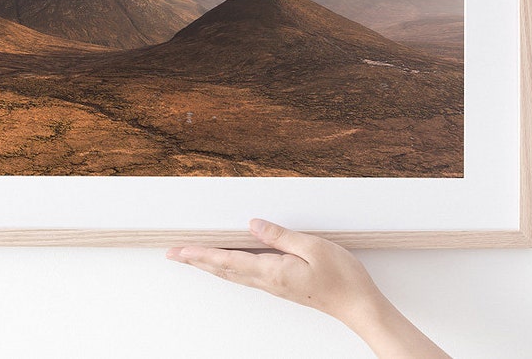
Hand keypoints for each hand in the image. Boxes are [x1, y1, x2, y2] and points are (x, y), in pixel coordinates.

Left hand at [167, 219, 450, 357]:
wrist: (359, 306)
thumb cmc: (342, 277)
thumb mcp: (313, 246)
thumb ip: (280, 236)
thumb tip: (253, 224)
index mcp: (271, 270)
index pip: (226, 260)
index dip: (200, 254)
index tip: (178, 250)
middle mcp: (267, 280)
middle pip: (222, 269)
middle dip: (195, 260)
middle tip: (172, 254)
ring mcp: (274, 285)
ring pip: (232, 274)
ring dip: (208, 264)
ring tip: (191, 257)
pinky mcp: (281, 285)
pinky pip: (246, 275)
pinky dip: (227, 267)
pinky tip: (226, 264)